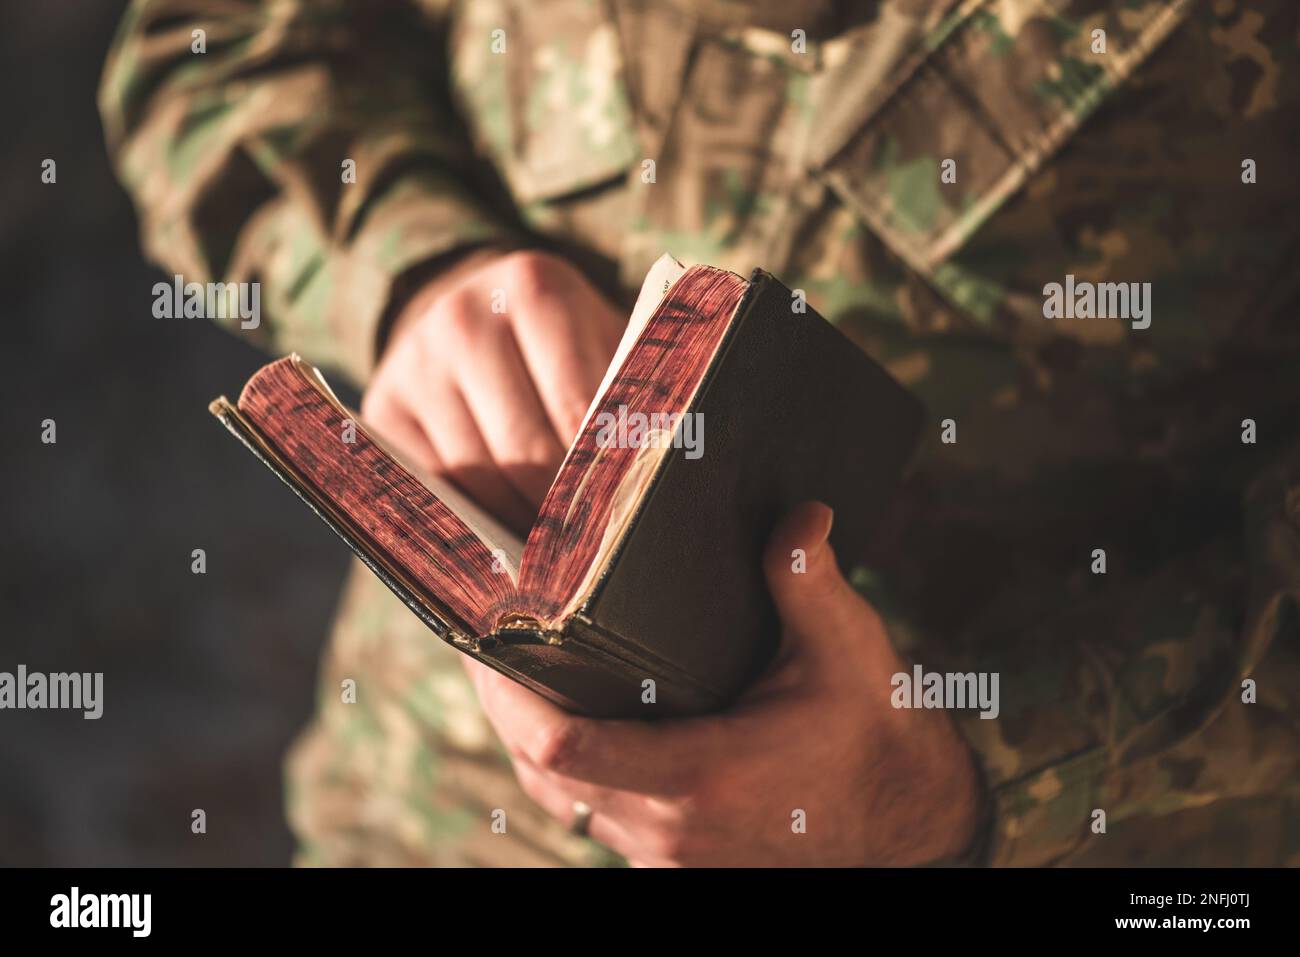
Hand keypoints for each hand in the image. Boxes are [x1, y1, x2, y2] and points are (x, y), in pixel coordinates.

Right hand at [362, 249, 625, 532]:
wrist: (469, 308)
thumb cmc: (560, 339)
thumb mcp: (602, 339)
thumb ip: (630, 389)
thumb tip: (657, 469)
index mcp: (535, 288)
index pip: (577, 408)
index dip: (603, 473)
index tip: (627, 516)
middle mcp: (464, 317)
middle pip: (526, 450)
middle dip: (565, 509)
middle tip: (595, 549)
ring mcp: (415, 362)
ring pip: (479, 477)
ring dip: (523, 521)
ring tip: (559, 551)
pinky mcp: (384, 407)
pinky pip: (436, 487)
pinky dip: (476, 520)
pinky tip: (509, 529)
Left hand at [464, 501, 982, 865]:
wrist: (914, 824)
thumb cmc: (878, 738)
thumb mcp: (847, 649)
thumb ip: (807, 578)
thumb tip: (798, 509)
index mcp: (703, 774)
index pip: (564, 746)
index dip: (507, 695)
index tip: (486, 638)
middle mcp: (672, 826)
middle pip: (542, 772)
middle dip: (505, 705)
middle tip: (488, 637)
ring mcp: (670, 853)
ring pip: (563, 800)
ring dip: (530, 739)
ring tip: (515, 670)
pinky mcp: (678, 860)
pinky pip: (594, 816)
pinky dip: (569, 768)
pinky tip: (573, 718)